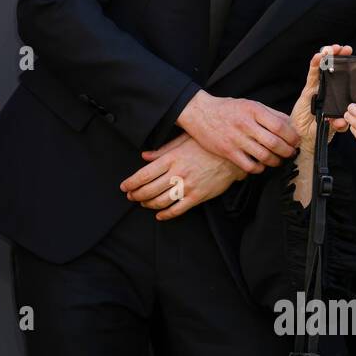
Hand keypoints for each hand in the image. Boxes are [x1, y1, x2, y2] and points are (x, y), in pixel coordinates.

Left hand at [119, 132, 241, 219]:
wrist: (231, 157)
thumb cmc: (206, 146)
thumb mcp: (183, 141)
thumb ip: (163, 150)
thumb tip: (145, 156)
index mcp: (171, 159)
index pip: (144, 174)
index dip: (131, 183)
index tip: (124, 186)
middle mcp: (177, 174)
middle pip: (149, 189)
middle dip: (136, 195)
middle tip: (131, 196)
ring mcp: (188, 186)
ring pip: (161, 201)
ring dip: (148, 204)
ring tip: (143, 203)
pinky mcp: (197, 196)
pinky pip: (178, 209)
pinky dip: (166, 214)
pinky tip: (160, 215)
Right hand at [176, 89, 297, 173]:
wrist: (200, 113)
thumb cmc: (227, 109)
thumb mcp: (250, 104)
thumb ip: (270, 114)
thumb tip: (290, 124)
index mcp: (253, 110)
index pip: (280, 126)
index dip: (292, 136)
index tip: (296, 141)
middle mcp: (245, 125)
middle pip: (274, 143)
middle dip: (287, 151)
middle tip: (291, 153)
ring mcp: (236, 140)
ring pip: (264, 156)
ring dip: (276, 161)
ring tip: (278, 160)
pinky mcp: (228, 152)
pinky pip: (249, 166)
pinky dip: (260, 168)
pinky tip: (262, 165)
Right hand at [290, 44, 352, 151]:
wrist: (304, 140)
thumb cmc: (319, 132)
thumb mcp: (334, 129)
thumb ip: (340, 124)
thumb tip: (343, 120)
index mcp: (335, 96)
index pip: (342, 78)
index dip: (347, 67)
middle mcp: (326, 90)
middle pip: (331, 69)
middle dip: (338, 56)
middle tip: (345, 49)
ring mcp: (315, 90)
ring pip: (321, 69)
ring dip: (326, 57)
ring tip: (331, 49)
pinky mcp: (306, 92)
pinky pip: (311, 76)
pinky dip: (314, 65)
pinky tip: (318, 57)